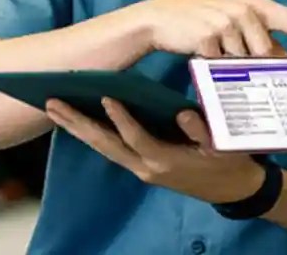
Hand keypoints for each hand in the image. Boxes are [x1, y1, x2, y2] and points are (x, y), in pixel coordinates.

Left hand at [46, 97, 266, 203]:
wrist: (232, 189)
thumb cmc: (228, 162)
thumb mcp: (223, 147)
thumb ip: (202, 131)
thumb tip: (183, 113)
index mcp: (166, 161)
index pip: (137, 138)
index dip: (122, 119)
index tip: (106, 97)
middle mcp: (146, 168)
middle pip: (106, 145)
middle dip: (78, 124)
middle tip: (54, 103)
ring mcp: (141, 169)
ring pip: (103, 149)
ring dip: (78, 129)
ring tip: (55, 109)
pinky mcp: (141, 167)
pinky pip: (111, 150)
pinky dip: (92, 135)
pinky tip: (78, 122)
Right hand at [136, 0, 286, 57]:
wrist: (162, 19)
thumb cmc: (204, 23)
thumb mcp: (236, 24)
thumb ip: (261, 38)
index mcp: (255, 4)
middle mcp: (245, 9)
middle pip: (267, 50)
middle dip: (260, 65)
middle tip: (244, 68)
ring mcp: (227, 21)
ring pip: (244, 59)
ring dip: (232, 63)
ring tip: (214, 52)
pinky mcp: (208, 36)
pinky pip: (221, 63)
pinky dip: (214, 64)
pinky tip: (202, 53)